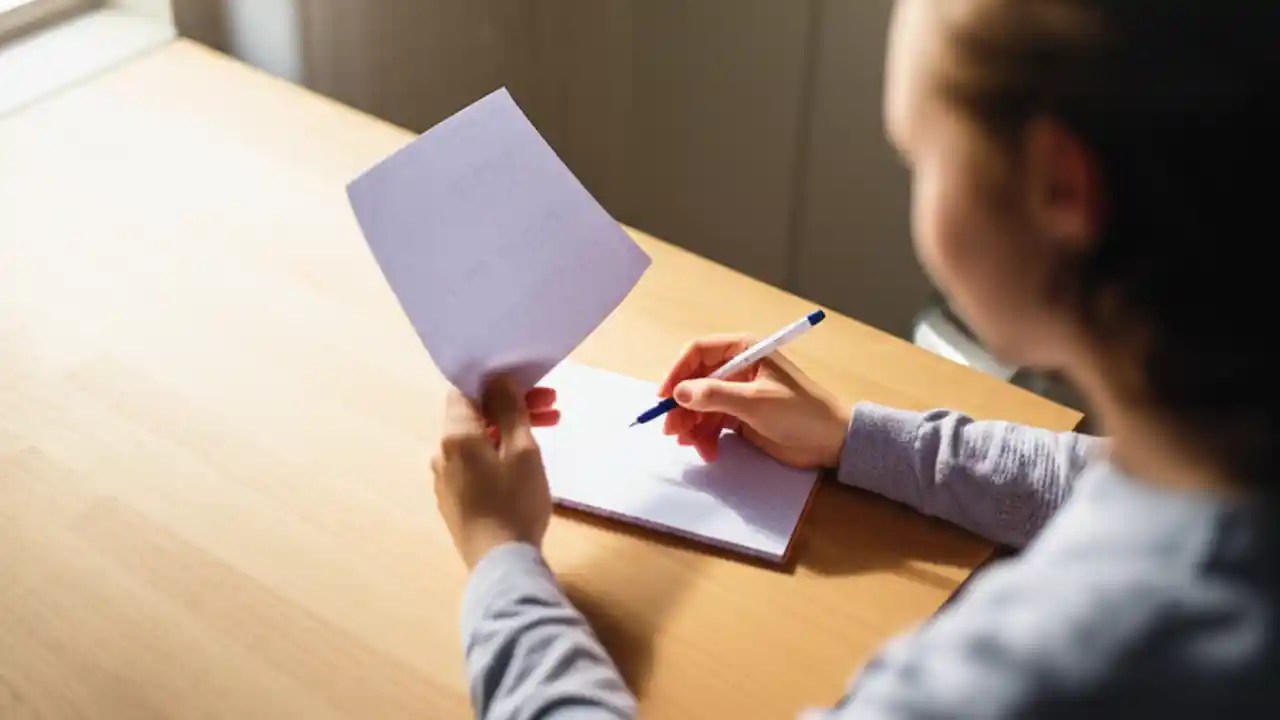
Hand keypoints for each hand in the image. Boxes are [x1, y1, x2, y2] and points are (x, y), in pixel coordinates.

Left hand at [431, 378, 556, 567]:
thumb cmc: (514, 502)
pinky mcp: (454, 498)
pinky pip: (474, 462)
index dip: (495, 382)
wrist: (500, 563)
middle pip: (473, 415)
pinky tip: (524, 461)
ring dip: (508, 429)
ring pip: (477, 440)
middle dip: (510, 406)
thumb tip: (498, 380)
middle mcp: (442, 452)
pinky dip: (498, 452)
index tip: (529, 385)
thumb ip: (509, 410)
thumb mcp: (522, 450)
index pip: (465, 390)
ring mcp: (445, 478)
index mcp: (455, 435)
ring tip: (547, 430)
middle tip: (551, 406)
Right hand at [658, 334, 850, 467]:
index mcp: (744, 351)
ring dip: (691, 425)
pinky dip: (705, 437)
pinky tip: (708, 451)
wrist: (831, 441)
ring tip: (691, 445)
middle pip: (695, 381)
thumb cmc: (800, 412)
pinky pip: (712, 423)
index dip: (677, 372)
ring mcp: (738, 394)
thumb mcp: (756, 402)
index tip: (664, 396)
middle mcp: (738, 368)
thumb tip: (679, 393)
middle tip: (672, 431)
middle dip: (682, 406)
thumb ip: (716, 396)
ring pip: (700, 406)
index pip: (698, 352)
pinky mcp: (741, 417)